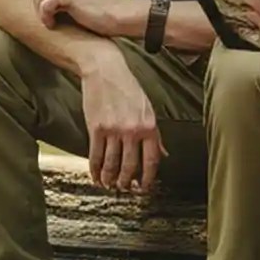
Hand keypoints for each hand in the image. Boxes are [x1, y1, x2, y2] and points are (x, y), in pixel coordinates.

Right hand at [80, 55, 167, 192]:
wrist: (105, 70)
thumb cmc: (129, 89)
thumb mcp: (148, 109)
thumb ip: (155, 134)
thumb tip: (164, 154)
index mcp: (149, 126)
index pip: (151, 160)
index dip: (147, 178)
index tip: (144, 188)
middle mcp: (132, 130)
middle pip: (130, 166)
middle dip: (126, 182)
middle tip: (124, 189)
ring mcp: (113, 130)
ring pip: (111, 164)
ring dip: (110, 179)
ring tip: (110, 185)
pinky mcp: (96, 128)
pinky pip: (95, 156)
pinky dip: (95, 170)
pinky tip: (96, 177)